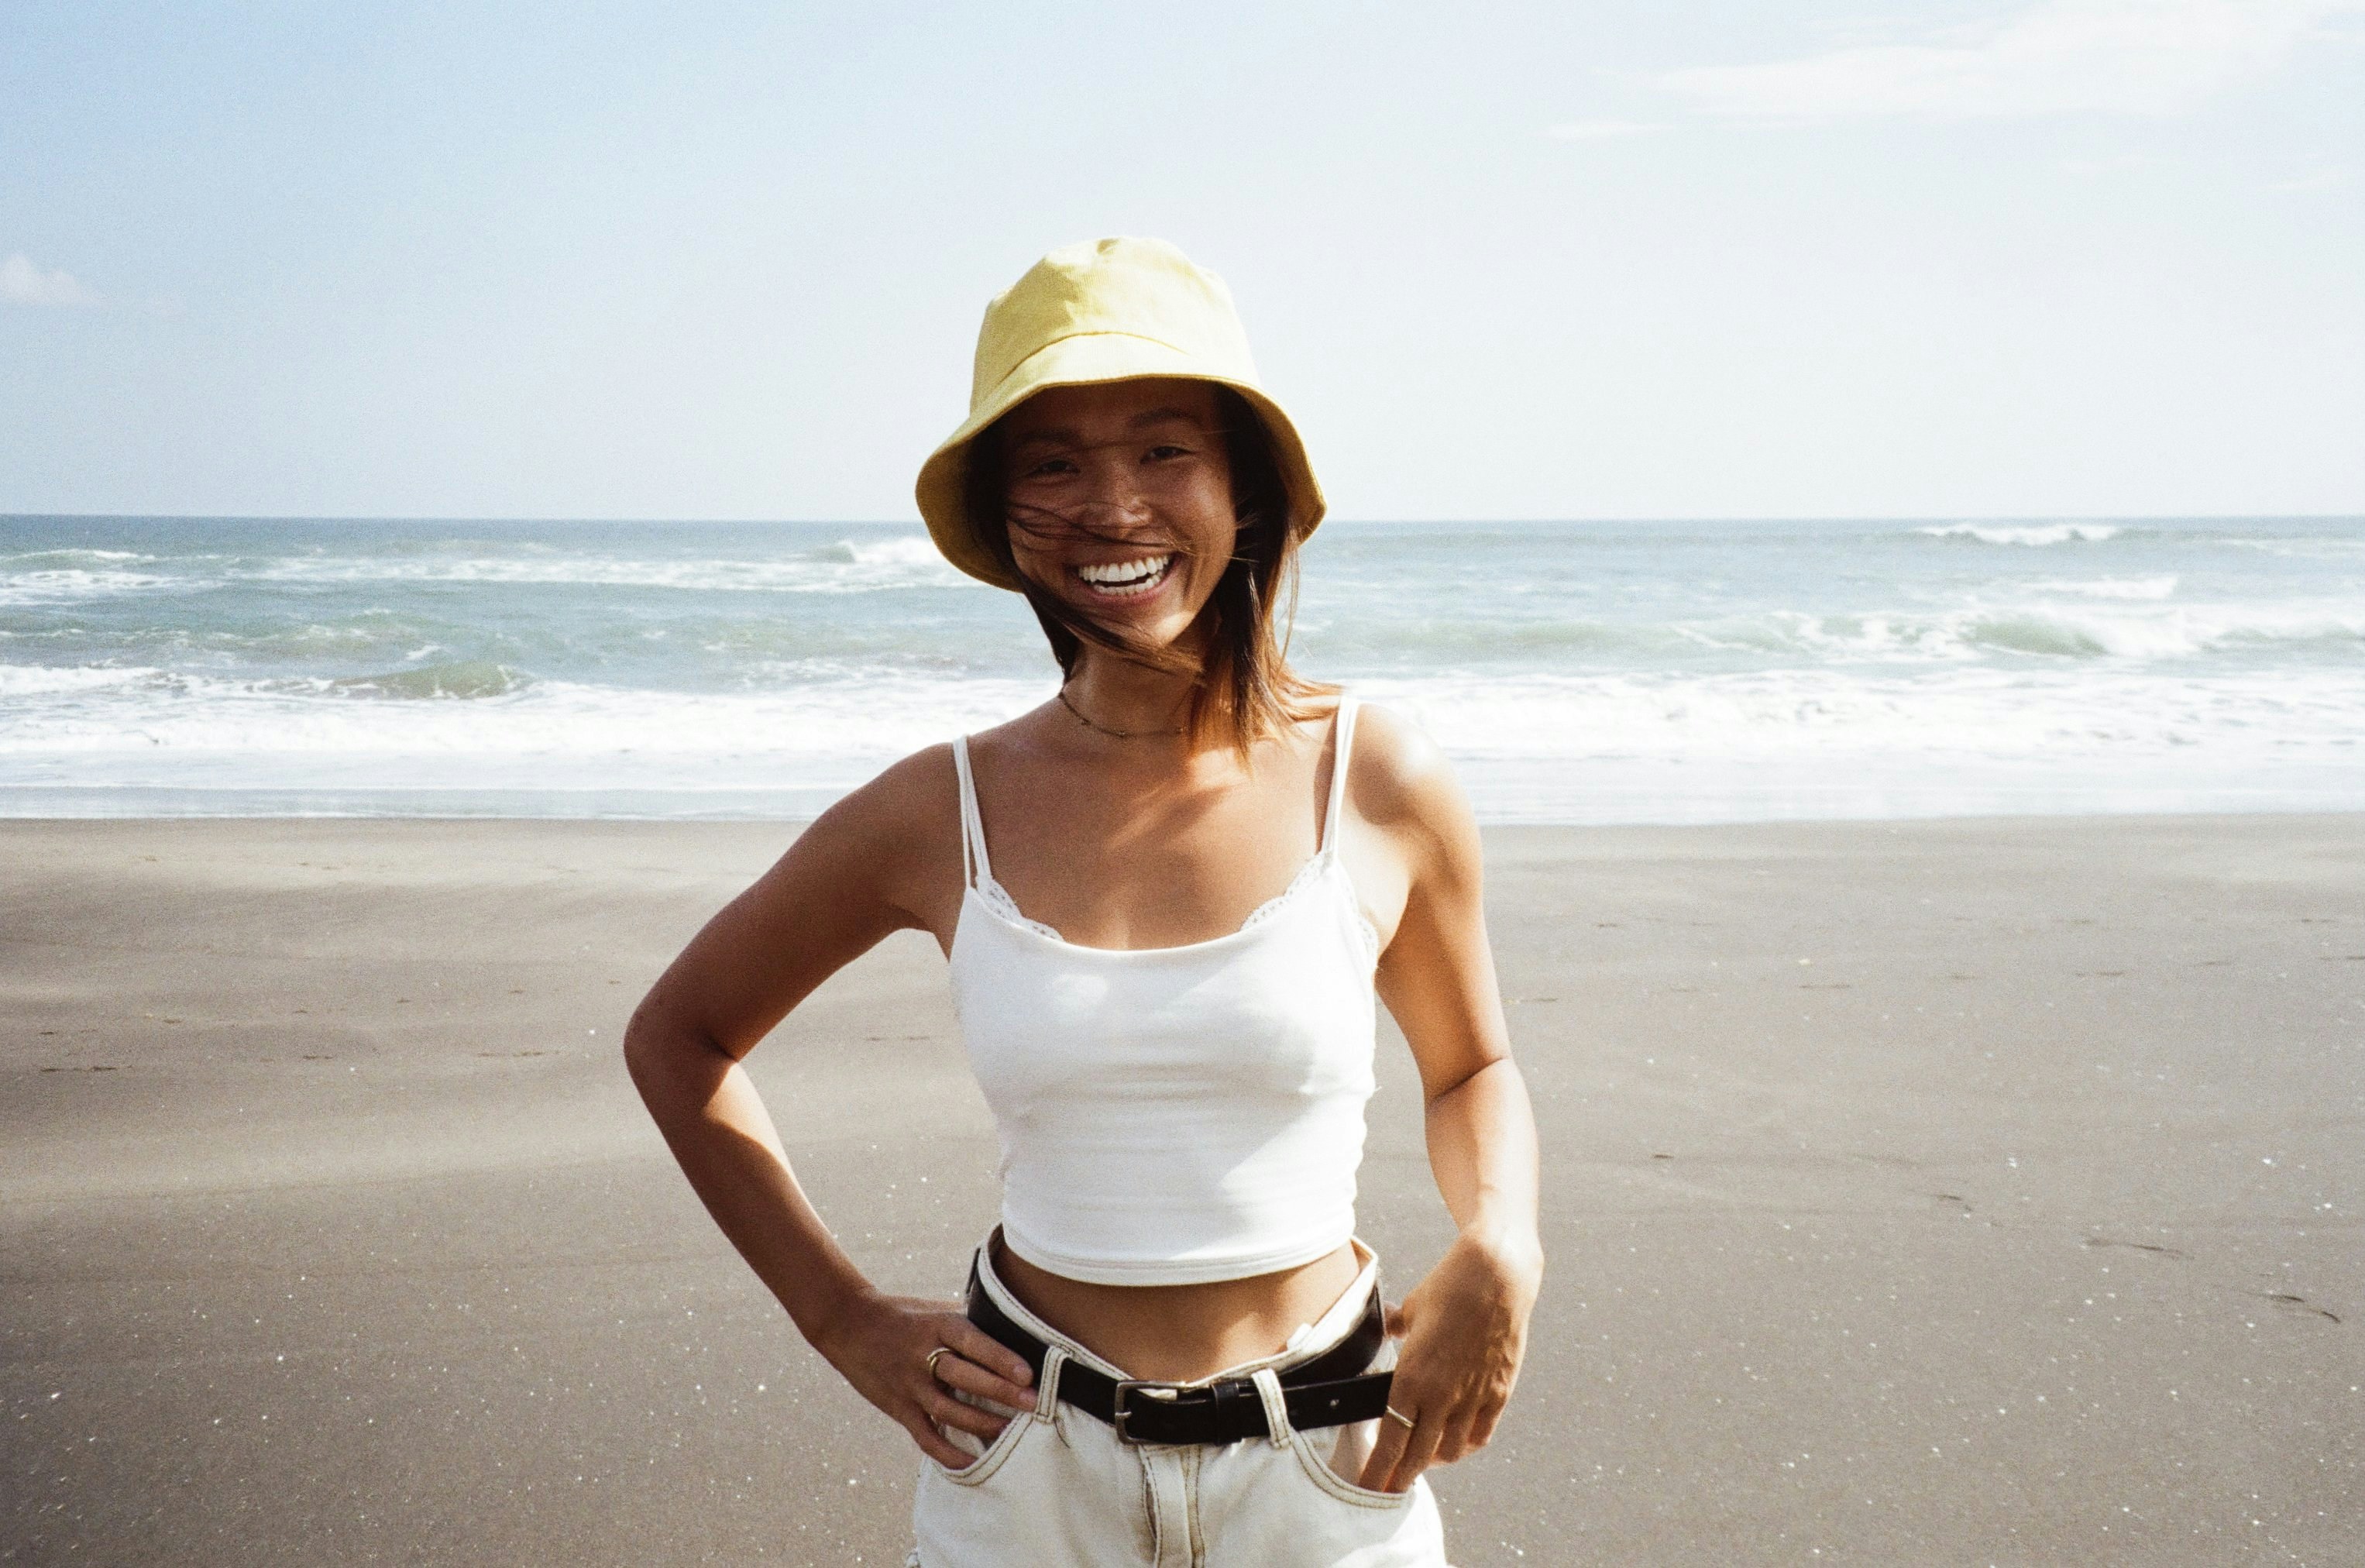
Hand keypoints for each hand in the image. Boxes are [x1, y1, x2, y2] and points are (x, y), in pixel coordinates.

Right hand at [812, 1290, 1037, 1468]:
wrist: (849, 1324)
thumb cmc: (904, 1315)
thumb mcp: (935, 1309)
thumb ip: (969, 1320)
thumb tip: (1015, 1327)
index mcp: (937, 1325)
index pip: (972, 1342)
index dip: (999, 1358)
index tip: (1027, 1373)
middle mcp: (923, 1355)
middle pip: (965, 1377)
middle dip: (1000, 1392)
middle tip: (1032, 1403)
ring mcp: (909, 1384)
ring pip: (948, 1409)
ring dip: (980, 1422)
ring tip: (1009, 1431)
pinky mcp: (899, 1408)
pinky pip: (925, 1436)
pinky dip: (947, 1452)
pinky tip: (969, 1462)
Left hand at [1359, 1229, 1539, 1492]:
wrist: (1496, 1275)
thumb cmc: (1448, 1287)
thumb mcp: (1412, 1307)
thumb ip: (1396, 1326)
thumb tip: (1387, 1324)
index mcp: (1411, 1377)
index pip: (1390, 1439)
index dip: (1378, 1469)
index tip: (1368, 1487)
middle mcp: (1441, 1395)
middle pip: (1417, 1455)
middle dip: (1400, 1477)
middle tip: (1388, 1489)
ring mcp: (1473, 1397)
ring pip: (1449, 1451)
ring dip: (1432, 1463)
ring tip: (1420, 1464)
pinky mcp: (1499, 1392)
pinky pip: (1480, 1435)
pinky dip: (1465, 1448)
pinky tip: (1455, 1449)